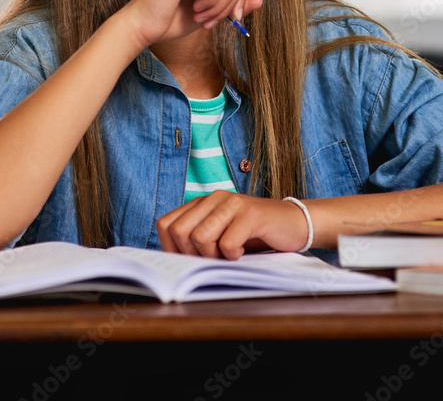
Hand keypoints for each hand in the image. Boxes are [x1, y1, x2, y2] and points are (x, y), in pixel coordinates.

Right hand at [121, 0, 261, 47]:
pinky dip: (212, 3)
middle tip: (209, 20)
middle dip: (230, 5)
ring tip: (201, 16)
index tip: (221, 18)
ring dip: (220, 7)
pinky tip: (195, 9)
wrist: (143, 27)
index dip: (238, 0)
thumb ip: (233, 5)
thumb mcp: (211, 13)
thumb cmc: (171, 19)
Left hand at [157, 191, 309, 258]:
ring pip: (200, 237)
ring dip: (213, 256)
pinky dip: (233, 256)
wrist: (295, 223)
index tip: (189, 261)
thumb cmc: (255, 235)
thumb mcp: (221, 235)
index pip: (166, 224)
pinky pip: (227, 243)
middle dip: (192, 255)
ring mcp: (232, 204)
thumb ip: (199, 239)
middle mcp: (213, 198)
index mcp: (202, 203)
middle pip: (179, 232)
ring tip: (228, 256)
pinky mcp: (250, 214)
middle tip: (213, 259)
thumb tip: (172, 262)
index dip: (171, 249)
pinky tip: (244, 252)